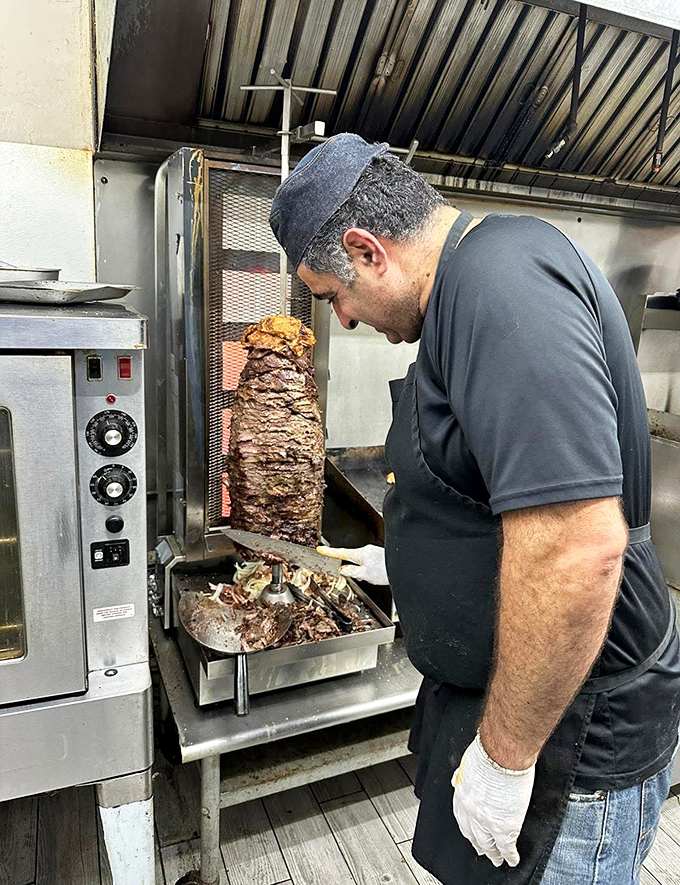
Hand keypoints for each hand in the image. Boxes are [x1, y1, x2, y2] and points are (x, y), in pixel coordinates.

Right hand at [316, 544, 388, 584]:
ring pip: (362, 561)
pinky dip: (369, 569)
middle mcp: (367, 550)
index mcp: (360, 554)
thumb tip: (342, 569)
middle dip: (352, 567)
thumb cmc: (385, 571)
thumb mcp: (365, 575)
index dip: (329, 552)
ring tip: (372, 578)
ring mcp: (374, 552)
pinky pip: (369, 561)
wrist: (402, 569)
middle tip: (359, 577)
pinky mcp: (380, 555)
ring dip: (362, 570)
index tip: (320, 549)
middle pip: (352, 558)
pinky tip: (376, 575)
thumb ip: (352, 572)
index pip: (341, 552)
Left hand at [452, 732, 534, 867]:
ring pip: (489, 845)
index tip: (471, 832)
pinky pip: (506, 847)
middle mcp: (470, 811)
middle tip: (482, 850)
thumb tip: (463, 776)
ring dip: (493, 854)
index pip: (462, 817)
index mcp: (462, 794)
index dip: (467, 827)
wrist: (501, 753)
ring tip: (497, 859)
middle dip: (478, 843)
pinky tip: (512, 859)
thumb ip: (465, 774)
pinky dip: (510, 855)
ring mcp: (486, 821)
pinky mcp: (503, 827)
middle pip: (473, 834)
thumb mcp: (468, 763)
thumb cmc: (487, 752)